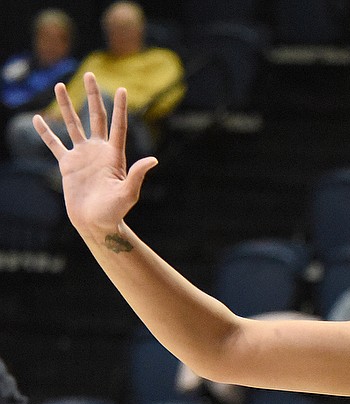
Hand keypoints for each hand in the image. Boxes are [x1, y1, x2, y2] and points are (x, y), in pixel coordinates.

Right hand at [32, 72, 156, 234]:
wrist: (95, 224)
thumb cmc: (114, 212)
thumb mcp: (128, 193)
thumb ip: (138, 175)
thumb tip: (153, 159)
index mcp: (114, 156)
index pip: (118, 126)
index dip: (120, 108)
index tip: (123, 89)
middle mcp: (98, 151)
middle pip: (95, 117)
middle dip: (93, 96)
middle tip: (91, 75)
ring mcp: (82, 156)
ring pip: (73, 124)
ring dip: (66, 106)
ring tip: (60, 85)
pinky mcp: (67, 164)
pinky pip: (54, 144)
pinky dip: (45, 132)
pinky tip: (37, 118)